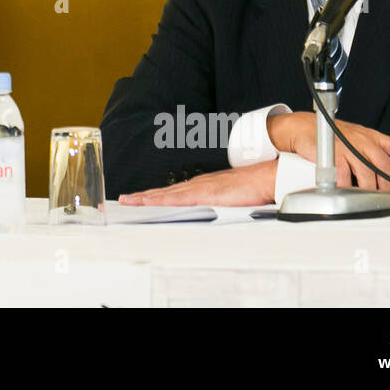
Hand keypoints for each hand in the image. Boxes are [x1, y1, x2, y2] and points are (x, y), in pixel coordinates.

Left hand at [118, 161, 276, 206]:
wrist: (266, 176)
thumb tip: (209, 213)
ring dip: (147, 197)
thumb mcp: (228, 198)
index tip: (138, 200)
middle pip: (165, 191)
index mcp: (201, 186)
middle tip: (123, 200)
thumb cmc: (251, 186)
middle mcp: (197, 185)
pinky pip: (180, 198)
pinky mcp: (207, 193)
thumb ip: (216, 204)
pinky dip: (163, 200)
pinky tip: (152, 202)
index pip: (172, 192)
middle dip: (143, 196)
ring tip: (130, 201)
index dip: (154, 196)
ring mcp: (201, 188)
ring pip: (168, 194)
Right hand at [268, 111, 389, 191]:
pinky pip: (345, 177)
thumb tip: (382, 173)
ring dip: (369, 190)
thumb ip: (368, 151)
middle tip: (385, 196)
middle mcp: (361, 140)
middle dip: (387, 185)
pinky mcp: (332, 155)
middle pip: (383, 164)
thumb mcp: (353, 138)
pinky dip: (348, 188)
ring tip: (367, 199)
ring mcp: (347, 147)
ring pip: (367, 173)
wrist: (301, 127)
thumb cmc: (328, 135)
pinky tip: (347, 193)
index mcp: (370, 136)